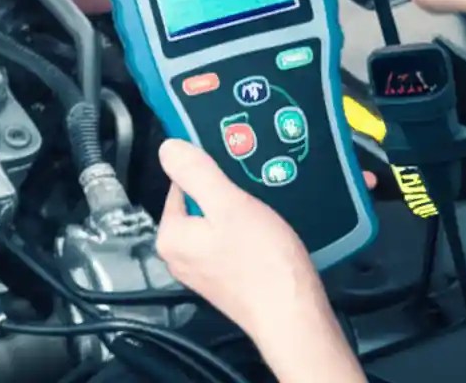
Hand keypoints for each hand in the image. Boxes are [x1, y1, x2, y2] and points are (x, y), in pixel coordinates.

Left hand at [156, 138, 365, 382]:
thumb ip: (197, 173)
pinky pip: (233, 241)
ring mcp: (204, 268)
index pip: (180, 184)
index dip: (208, 172)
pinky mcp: (227, 277)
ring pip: (219, 222)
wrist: (296, 317)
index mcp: (171, 236)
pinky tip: (269, 235)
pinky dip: (250, 233)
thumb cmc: (264, 266)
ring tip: (263, 216)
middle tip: (253, 196)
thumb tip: (169, 147)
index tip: (232, 170)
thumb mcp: (229, 205)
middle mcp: (180, 255)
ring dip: (241, 213)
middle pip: (200, 203)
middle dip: (227, 194)